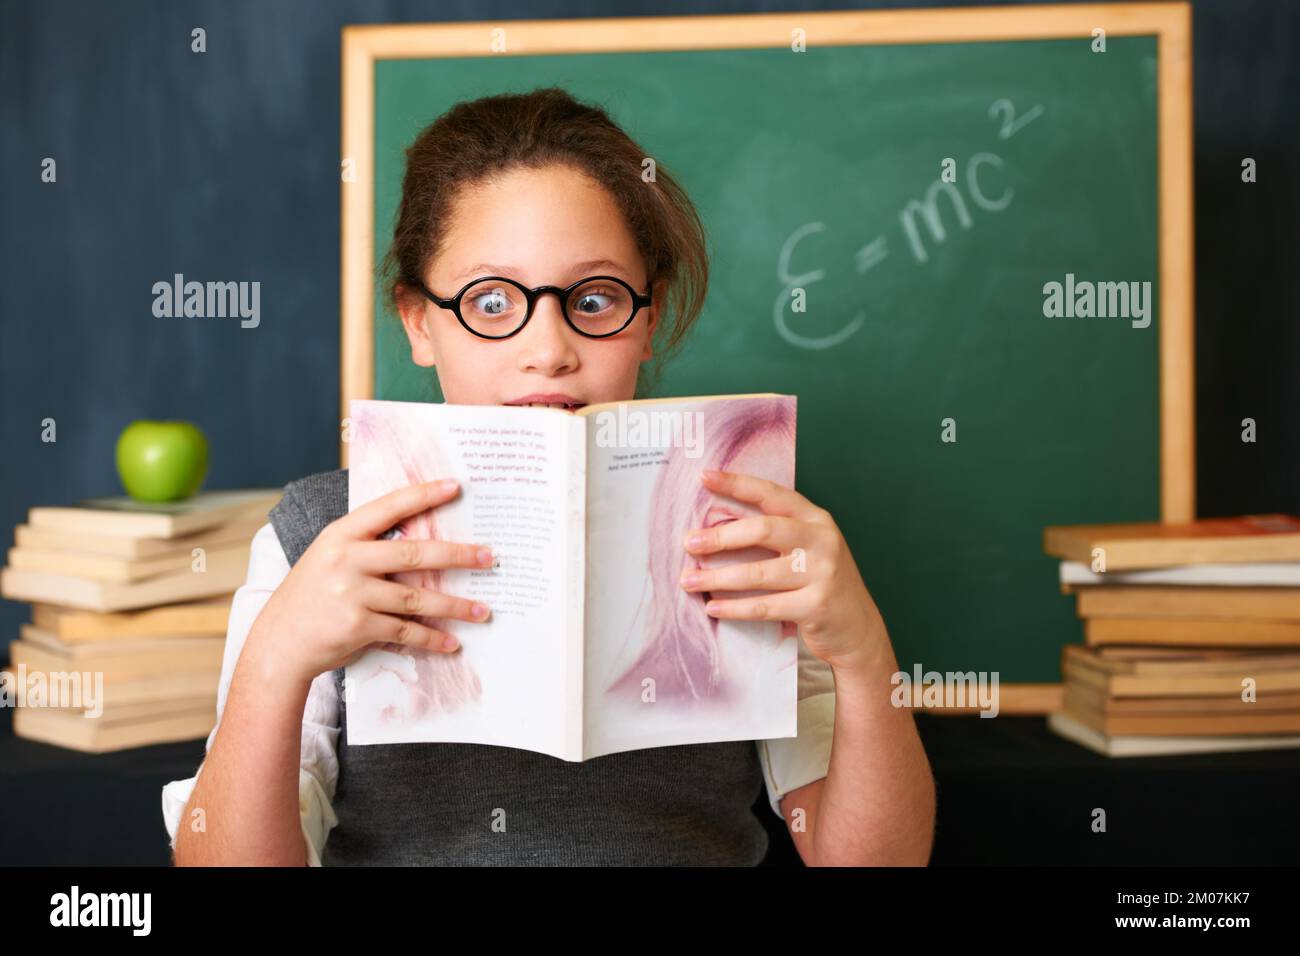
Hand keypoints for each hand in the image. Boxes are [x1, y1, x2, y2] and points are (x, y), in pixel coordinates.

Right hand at [246, 478, 494, 687]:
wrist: (279, 642)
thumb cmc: (311, 597)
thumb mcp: (330, 558)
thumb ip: (367, 548)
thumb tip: (422, 545)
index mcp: (341, 535)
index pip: (389, 507)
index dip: (424, 495)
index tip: (456, 486)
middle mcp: (347, 559)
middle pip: (414, 553)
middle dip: (458, 555)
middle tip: (489, 557)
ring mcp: (352, 593)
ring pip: (417, 597)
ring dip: (454, 606)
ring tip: (482, 611)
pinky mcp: (357, 626)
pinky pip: (405, 631)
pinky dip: (431, 638)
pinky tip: (451, 642)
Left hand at [678, 469, 886, 671]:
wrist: (858, 629)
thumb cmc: (821, 584)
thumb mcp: (808, 549)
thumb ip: (776, 533)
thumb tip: (716, 525)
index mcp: (816, 519)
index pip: (772, 494)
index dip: (738, 484)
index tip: (705, 478)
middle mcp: (822, 541)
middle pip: (763, 530)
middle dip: (721, 536)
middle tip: (689, 542)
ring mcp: (822, 573)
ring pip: (758, 573)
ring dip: (717, 577)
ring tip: (688, 580)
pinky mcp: (816, 606)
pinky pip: (765, 606)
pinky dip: (734, 608)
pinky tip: (712, 607)